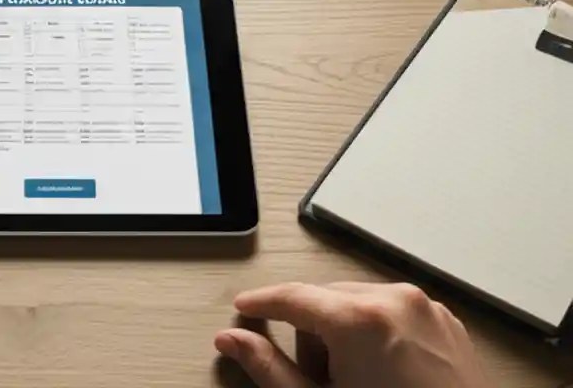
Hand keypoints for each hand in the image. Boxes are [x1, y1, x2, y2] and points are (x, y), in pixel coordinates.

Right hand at [214, 282, 489, 387]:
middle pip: (325, 301)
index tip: (244, 309)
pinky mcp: (446, 323)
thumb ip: (269, 369)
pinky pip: (392, 312)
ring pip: (358, 304)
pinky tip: (381, 374)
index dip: (261, 303)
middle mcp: (395, 301)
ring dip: (343, 333)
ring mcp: (426, 310)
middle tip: (316, 379)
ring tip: (355, 381)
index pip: (291, 297)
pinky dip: (376, 334)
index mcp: (360, 319)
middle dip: (311, 333)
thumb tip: (232, 340)